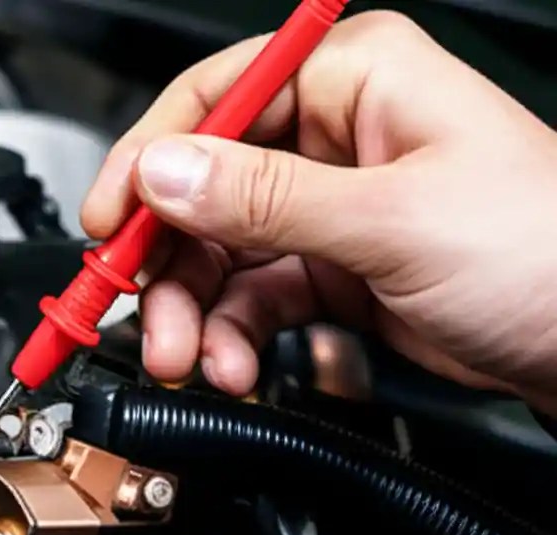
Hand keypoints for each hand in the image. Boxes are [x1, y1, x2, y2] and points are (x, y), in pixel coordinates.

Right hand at [82, 10, 556, 412]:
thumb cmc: (550, 253)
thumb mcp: (393, 220)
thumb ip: (265, 198)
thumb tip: (164, 172)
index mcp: (353, 80)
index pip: (213, 100)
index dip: (148, 160)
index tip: (110, 221)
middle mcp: (332, 136)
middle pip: (201, 187)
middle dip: (167, 262)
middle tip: (140, 313)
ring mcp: (328, 206)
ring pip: (218, 252)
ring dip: (192, 312)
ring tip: (190, 358)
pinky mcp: (333, 269)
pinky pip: (251, 297)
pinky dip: (231, 336)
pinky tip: (234, 365)